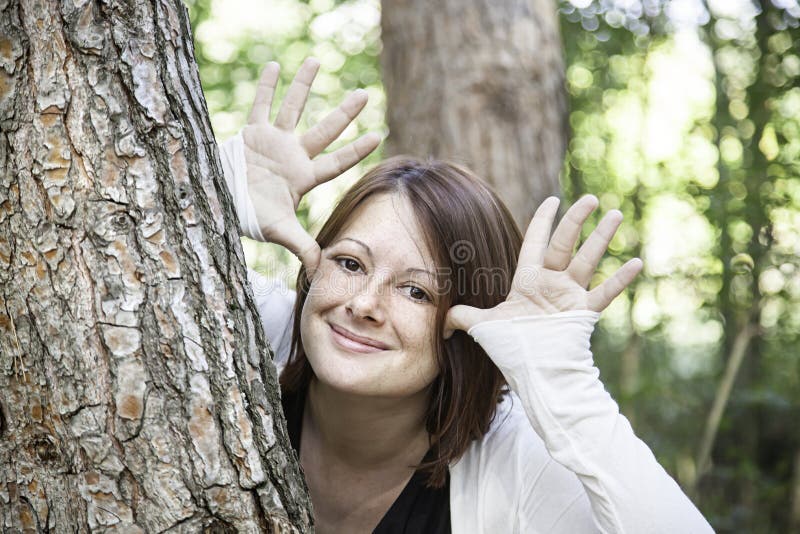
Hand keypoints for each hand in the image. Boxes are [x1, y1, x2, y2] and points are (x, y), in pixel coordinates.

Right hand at [242, 58, 380, 273]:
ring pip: (293, 108)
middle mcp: (293, 155)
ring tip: (316, 60)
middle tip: (365, 94)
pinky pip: (260, 106)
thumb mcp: (280, 232)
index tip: (377, 135)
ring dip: (304, 86)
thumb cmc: (251, 218)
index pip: (336, 161)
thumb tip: (321, 269)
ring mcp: (273, 141)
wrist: (221, 205)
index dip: (356, 149)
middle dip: (345, 113)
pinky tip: (276, 65)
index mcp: (304, 177)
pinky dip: (267, 87)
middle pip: (324, 130)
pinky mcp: (251, 133)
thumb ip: (302, 246)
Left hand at [444, 195, 642, 335]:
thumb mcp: (482, 327)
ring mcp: (570, 296)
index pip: (535, 243)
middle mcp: (552, 284)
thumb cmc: (510, 351)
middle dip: (577, 220)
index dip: (542, 221)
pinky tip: (636, 262)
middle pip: (565, 244)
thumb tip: (439, 319)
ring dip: (602, 238)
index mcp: (528, 281)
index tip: (553, 199)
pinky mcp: (584, 312)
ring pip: (588, 260)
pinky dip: (620, 279)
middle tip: (591, 198)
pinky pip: (606, 293)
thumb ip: (462, 316)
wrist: (534, 375)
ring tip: (617, 214)